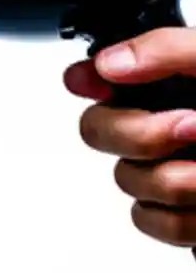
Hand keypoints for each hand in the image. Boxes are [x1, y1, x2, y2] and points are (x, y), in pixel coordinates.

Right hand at [65, 28, 195, 245]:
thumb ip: (168, 49)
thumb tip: (108, 64)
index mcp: (177, 84)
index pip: (105, 73)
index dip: (87, 78)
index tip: (96, 80)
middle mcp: (170, 125)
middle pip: (97, 130)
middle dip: (139, 134)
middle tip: (191, 127)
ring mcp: (175, 173)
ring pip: (127, 181)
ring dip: (176, 181)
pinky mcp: (184, 220)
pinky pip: (152, 222)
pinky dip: (185, 220)